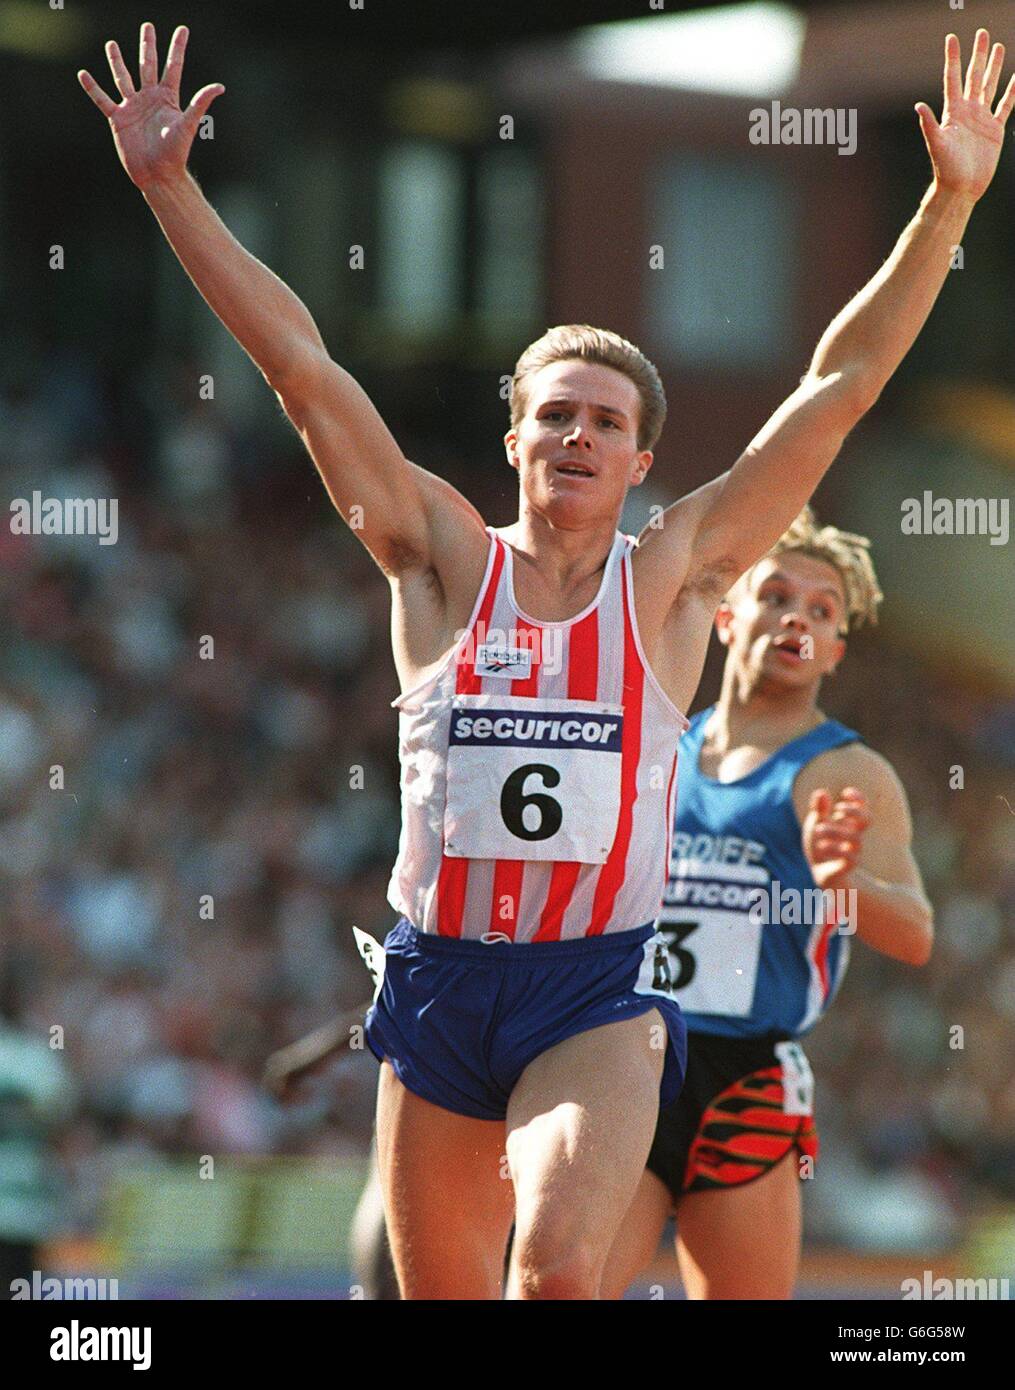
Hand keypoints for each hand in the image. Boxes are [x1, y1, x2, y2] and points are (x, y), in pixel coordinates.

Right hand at [78, 23, 223, 191]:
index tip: (182, 29)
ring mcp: (133, 107)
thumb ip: (200, 103)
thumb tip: (219, 87)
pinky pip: (102, 99)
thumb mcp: (188, 125)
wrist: (158, 175)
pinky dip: (93, 88)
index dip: (177, 47)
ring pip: (123, 77)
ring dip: (117, 61)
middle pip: (148, 64)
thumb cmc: (175, 153)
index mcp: (167, 97)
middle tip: (148, 26)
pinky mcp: (118, 119)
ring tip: (112, 44)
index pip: (172, 66)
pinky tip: (83, 74)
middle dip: (148, 45)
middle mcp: (150, 98)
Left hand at [803, 785, 870, 889]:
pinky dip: (836, 849)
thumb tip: (822, 793)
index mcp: (849, 822)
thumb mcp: (816, 824)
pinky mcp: (849, 865)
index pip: (862, 806)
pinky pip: (851, 858)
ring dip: (836, 831)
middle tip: (837, 809)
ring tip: (818, 830)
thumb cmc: (821, 844)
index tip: (845, 793)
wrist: (820, 872)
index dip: (858, 798)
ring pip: (856, 839)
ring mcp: (854, 850)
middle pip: (867, 819)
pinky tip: (821, 846)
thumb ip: (819, 809)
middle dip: (854, 811)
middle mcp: (855, 835)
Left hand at [916, 30, 1014, 202]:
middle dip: (978, 54)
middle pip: (974, 75)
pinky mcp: (994, 129)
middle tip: (982, 33)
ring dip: (994, 66)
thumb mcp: (937, 144)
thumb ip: (929, 124)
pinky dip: (1012, 91)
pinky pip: (1006, 105)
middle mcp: (967, 111)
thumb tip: (918, 106)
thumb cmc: (946, 169)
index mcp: (952, 112)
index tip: (952, 38)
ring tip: (998, 46)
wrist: (961, 188)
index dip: (953, 58)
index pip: (953, 78)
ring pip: (989, 85)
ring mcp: (981, 118)